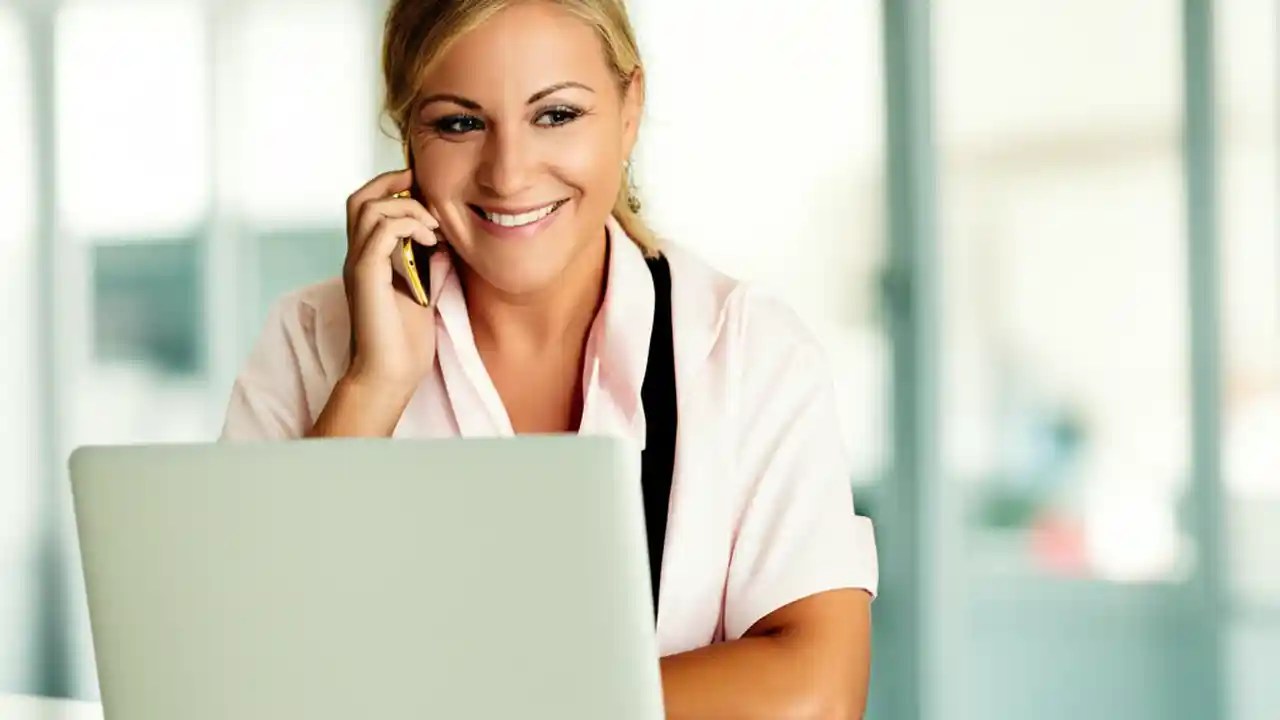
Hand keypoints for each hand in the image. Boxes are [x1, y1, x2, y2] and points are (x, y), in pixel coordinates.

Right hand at [341, 168, 439, 396]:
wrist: (388, 375)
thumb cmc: (404, 342)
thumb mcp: (424, 293)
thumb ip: (429, 265)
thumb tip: (446, 241)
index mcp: (368, 259)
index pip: (369, 206)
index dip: (395, 190)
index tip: (429, 195)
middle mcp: (357, 257)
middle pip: (360, 197)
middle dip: (393, 183)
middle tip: (427, 191)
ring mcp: (358, 265)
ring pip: (369, 208)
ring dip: (408, 208)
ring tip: (435, 228)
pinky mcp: (365, 276)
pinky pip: (379, 232)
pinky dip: (408, 226)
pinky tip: (432, 242)